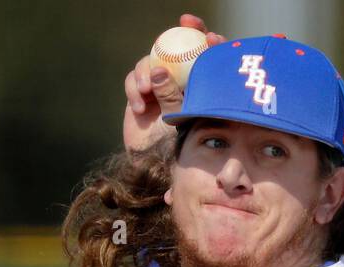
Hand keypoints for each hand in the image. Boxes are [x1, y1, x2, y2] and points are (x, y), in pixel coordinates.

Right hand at [123, 13, 226, 152]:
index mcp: (198, 87)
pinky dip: (134, 88)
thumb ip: (173, 97)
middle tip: (185, 23)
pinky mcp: (140, 92)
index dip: (209, 39)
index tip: (209, 34)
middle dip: (181, 33)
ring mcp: (159, 85)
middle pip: (178, 47)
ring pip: (152, 61)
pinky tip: (141, 106)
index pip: (205, 57)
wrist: (155, 167)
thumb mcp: (183, 122)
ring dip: (148, 70)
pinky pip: (134, 79)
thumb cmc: (179, 149)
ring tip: (147, 90)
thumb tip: (159, 70)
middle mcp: (179, 82)